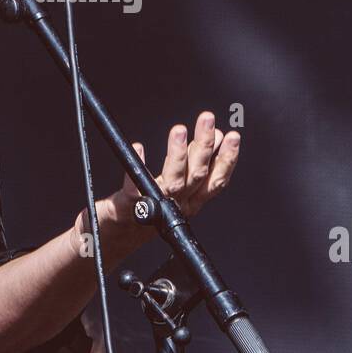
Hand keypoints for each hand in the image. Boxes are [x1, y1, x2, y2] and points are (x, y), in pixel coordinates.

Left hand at [105, 110, 240, 232]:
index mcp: (192, 200)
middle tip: (207, 119)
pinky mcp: (130, 207)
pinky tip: (139, 147)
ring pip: (173, 181)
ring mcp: (156, 206)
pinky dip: (139, 165)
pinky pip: (134, 188)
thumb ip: (197, 163)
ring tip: (179, 130)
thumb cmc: (151, 205)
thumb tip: (216, 135)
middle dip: (204, 145)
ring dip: (178, 154)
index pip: (215, 180)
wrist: (120, 233)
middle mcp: (178, 204)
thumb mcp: (181, 185)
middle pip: (196, 175)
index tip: (232, 137)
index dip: (227, 159)